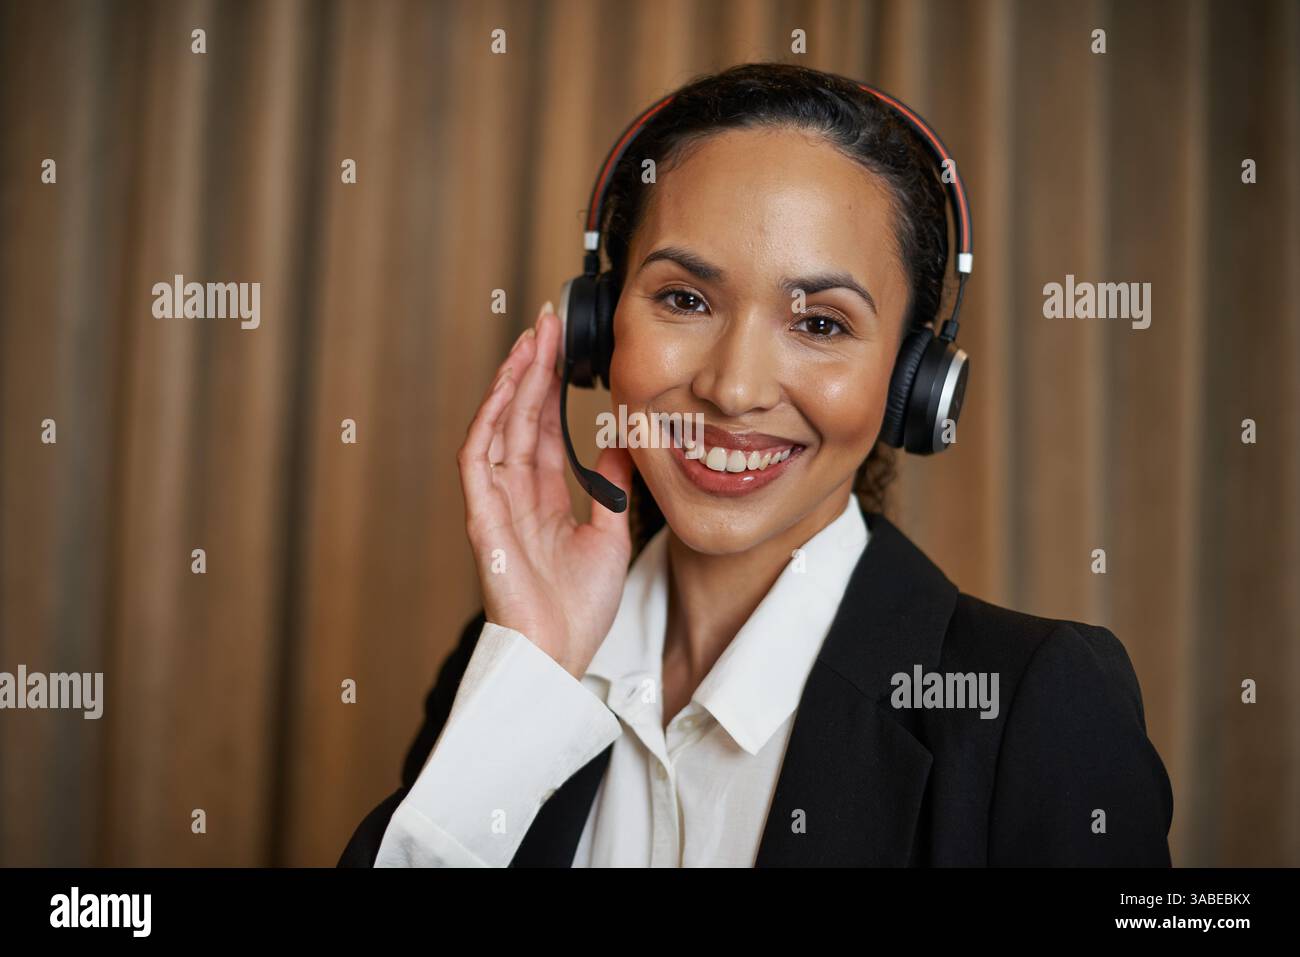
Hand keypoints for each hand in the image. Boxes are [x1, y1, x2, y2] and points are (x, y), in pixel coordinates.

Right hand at [457, 301, 634, 678]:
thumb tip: (621, 442)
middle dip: (532, 370)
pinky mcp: (483, 520)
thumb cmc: (577, 610)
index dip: (550, 387)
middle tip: (546, 325)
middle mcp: (516, 495)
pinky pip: (477, 461)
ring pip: (497, 428)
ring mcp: (496, 505)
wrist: (560, 656)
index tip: (562, 348)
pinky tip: (506, 389)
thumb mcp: (611, 535)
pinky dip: (489, 422)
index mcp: (543, 499)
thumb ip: (613, 487)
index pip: (542, 429)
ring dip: (511, 383)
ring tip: (529, 342)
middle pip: (519, 418)